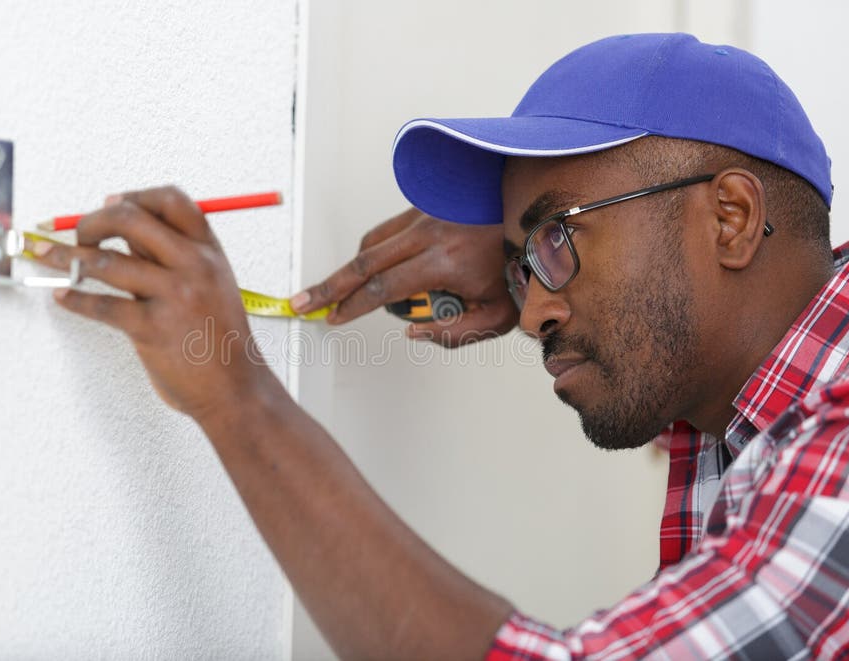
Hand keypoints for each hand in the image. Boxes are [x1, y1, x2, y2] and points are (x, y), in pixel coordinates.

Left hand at [32, 186, 279, 424]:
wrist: (235, 387)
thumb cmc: (220, 338)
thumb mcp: (214, 284)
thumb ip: (177, 256)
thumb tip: (127, 233)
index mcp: (209, 251)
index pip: (170, 200)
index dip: (134, 196)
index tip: (109, 203)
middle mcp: (193, 266)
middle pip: (130, 219)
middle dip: (92, 221)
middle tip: (78, 233)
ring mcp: (173, 295)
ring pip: (106, 261)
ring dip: (67, 256)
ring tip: (50, 256)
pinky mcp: (151, 327)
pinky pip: (101, 305)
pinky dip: (75, 300)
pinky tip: (65, 297)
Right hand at [290, 208, 517, 346]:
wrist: (543, 218)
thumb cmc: (523, 268)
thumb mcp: (497, 317)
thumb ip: (452, 334)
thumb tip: (411, 332)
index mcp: (445, 262)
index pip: (382, 288)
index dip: (351, 306)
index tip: (332, 318)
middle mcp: (430, 233)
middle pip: (364, 261)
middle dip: (330, 286)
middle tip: (304, 302)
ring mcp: (428, 214)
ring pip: (374, 241)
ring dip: (356, 268)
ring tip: (346, 292)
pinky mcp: (429, 205)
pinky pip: (391, 228)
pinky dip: (379, 249)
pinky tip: (385, 268)